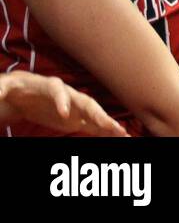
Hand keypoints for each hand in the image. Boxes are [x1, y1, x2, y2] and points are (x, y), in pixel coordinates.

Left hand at [0, 71, 125, 135]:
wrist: (23, 94)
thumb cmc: (17, 88)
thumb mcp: (7, 87)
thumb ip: (2, 88)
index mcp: (50, 86)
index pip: (58, 90)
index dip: (63, 100)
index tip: (64, 114)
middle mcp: (68, 95)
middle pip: (86, 101)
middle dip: (98, 113)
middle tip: (109, 125)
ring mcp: (75, 108)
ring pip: (96, 114)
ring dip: (109, 123)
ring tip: (123, 133)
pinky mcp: (76, 119)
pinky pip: (94, 125)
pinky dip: (106, 130)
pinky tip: (119, 136)